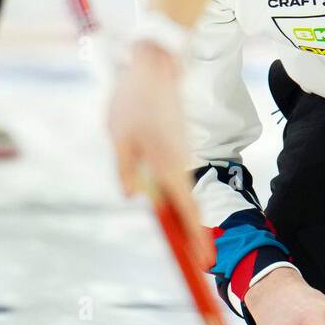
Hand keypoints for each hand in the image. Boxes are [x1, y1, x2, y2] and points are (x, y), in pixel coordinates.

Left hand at [107, 40, 211, 268]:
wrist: (158, 62)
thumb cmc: (134, 98)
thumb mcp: (119, 137)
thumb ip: (126, 169)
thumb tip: (134, 196)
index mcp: (167, 166)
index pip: (187, 210)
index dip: (196, 237)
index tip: (205, 261)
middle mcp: (179, 163)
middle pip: (188, 206)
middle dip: (194, 235)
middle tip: (203, 262)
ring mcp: (180, 153)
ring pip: (181, 191)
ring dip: (183, 215)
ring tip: (192, 243)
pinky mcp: (176, 144)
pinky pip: (176, 176)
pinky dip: (177, 194)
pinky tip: (171, 204)